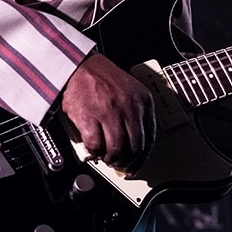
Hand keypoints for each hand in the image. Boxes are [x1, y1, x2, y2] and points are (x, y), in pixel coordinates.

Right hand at [60, 51, 154, 169]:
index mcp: (143, 101)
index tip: (137, 165)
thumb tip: (135, 147)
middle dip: (127, 161)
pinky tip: (93, 148)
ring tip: (106, 157)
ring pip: (117, 150)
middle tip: (120, 164)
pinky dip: (94, 151)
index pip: (150, 138)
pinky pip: (95, 145)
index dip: (143, 158)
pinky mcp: (90, 117)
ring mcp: (110, 112)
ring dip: (111, 159)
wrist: (81, 65)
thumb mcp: (131, 92)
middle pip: (135, 147)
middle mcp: (129, 107)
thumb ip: (136, 116)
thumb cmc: (104, 80)